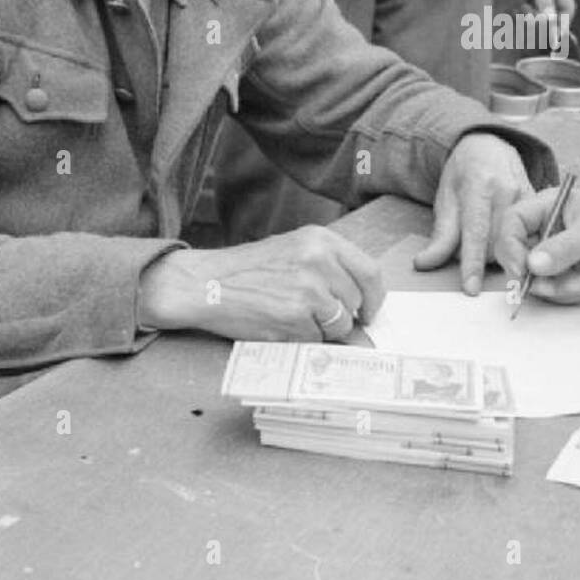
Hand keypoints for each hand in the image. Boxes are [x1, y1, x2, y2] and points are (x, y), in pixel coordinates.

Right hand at [138, 226, 383, 342]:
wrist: (204, 283)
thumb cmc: (248, 270)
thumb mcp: (294, 250)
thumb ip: (330, 269)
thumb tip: (364, 305)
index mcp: (321, 239)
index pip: (370, 272)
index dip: (374, 297)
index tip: (370, 311)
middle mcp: (319, 260)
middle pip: (356, 301)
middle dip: (343, 316)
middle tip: (318, 316)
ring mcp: (308, 289)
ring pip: (340, 324)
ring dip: (322, 330)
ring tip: (293, 317)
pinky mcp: (294, 316)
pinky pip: (316, 339)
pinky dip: (302, 339)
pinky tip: (279, 324)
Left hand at [414, 133, 532, 293]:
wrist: (490, 145)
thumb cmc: (464, 173)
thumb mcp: (446, 199)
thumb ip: (440, 235)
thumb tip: (424, 263)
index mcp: (478, 186)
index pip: (475, 232)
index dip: (473, 263)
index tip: (471, 288)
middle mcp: (506, 190)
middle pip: (498, 243)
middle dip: (483, 258)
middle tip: (472, 250)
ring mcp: (526, 195)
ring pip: (516, 243)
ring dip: (500, 254)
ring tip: (489, 241)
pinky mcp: (538, 203)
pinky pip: (531, 235)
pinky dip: (519, 245)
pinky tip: (510, 240)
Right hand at [494, 187, 579, 302]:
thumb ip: (564, 247)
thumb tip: (533, 264)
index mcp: (548, 206)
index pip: (512, 222)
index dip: (510, 245)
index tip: (522, 270)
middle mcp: (544, 229)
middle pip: (514, 253)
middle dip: (532, 274)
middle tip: (551, 285)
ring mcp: (551, 255)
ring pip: (530, 278)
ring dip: (554, 287)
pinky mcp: (559, 276)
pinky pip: (547, 292)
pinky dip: (564, 294)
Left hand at [503, 0, 575, 51]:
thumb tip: (550, 19)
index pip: (568, 10)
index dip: (563, 24)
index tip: (555, 37)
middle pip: (555, 12)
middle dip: (546, 23)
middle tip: (534, 29)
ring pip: (542, 10)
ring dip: (534, 18)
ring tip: (522, 15)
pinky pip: (531, 5)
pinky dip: (526, 12)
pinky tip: (517, 11)